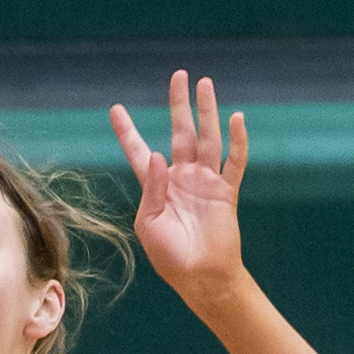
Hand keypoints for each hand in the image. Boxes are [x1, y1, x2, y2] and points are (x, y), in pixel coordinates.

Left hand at [111, 72, 248, 307]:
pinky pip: (234, 161)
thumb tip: (158, 156)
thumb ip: (152, 189)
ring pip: (207, 138)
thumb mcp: (148, 223)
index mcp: (156, 186)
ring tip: (205, 83)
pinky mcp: (226, 190)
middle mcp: (181, 177)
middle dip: (178, 105)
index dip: (127, 131)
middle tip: (178, 75)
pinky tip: (236, 118)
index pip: (138, 152)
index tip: (115, 108)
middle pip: (179, 132)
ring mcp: (205, 181)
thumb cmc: (170, 256)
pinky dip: (237, 140)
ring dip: (207, 111)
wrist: (200, 277)